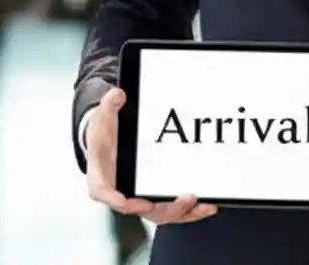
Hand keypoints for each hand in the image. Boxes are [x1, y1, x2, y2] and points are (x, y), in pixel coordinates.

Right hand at [84, 88, 217, 225]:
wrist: (108, 143)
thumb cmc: (104, 135)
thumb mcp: (103, 118)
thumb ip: (109, 106)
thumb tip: (118, 95)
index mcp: (101, 178)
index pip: (105, 193)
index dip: (120, 201)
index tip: (136, 202)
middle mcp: (120, 193)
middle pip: (141, 208)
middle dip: (166, 207)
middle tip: (186, 198)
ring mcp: (138, 198)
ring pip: (160, 213)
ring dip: (183, 212)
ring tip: (204, 204)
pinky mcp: (153, 198)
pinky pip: (170, 210)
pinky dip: (189, 211)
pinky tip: (207, 206)